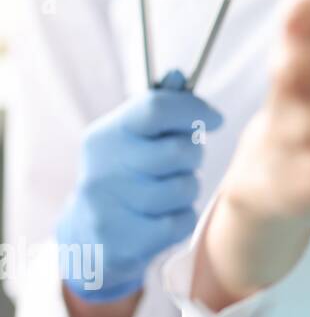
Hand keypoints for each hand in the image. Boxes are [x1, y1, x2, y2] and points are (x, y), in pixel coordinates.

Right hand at [56, 68, 223, 301]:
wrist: (87, 237)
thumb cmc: (123, 176)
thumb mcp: (131, 138)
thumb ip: (157, 107)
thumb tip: (178, 76)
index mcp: (106, 135)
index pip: (156, 108)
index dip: (194, 109)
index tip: (214, 119)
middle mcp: (103, 169)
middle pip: (181, 151)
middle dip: (193, 156)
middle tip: (182, 163)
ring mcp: (110, 206)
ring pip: (186, 188)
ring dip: (188, 189)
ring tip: (168, 191)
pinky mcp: (124, 241)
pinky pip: (182, 221)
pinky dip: (182, 218)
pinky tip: (162, 218)